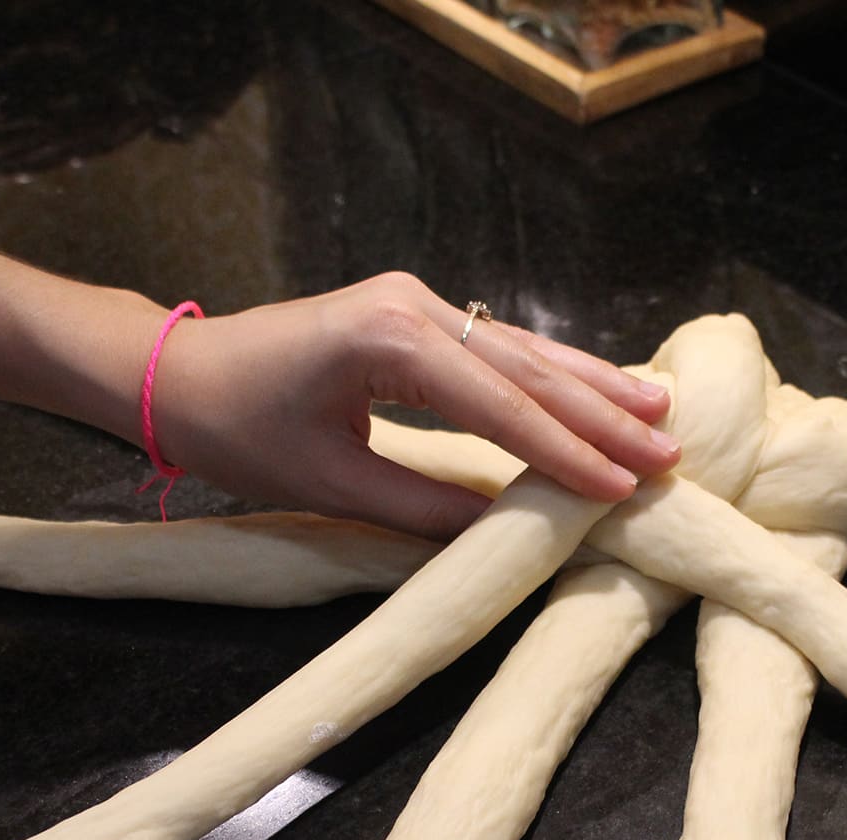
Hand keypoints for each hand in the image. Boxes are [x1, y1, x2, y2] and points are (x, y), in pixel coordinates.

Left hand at [148, 273, 678, 539]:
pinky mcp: (415, 311)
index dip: (565, 451)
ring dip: (593, 385)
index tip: (623, 487)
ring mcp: (416, 300)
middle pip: (526, 368)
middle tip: (669, 454)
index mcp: (388, 340)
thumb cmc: (241, 430)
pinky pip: (500, 347)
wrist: (177, 373)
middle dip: (601, 415)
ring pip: (523, 350)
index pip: (500, 404)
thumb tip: (508, 532)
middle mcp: (412, 304)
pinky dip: (554, 374)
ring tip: (660, 413)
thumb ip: (425, 507)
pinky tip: (602, 388)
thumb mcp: (332, 483)